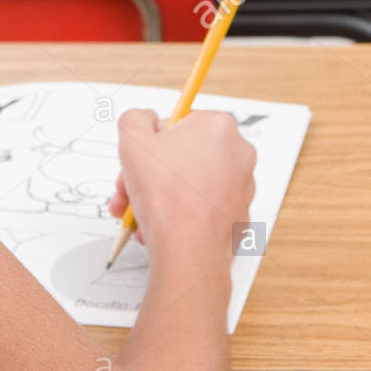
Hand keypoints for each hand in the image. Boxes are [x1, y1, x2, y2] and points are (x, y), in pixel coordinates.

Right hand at [107, 108, 255, 258]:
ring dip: (158, 195)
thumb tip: (144, 119)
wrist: (188, 252)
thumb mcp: (132, 140)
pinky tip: (157, 227)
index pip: (180, 122)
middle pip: (183, 155)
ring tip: (137, 212)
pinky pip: (201, 209)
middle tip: (129, 187)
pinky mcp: (237, 217)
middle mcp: (238, 155)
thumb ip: (135, 118)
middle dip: (150, 172)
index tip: (142, 156)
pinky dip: (178, 215)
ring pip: (189, 184)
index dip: (154, 140)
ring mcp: (241, 188)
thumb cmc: (167, 197)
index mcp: (219, 127)